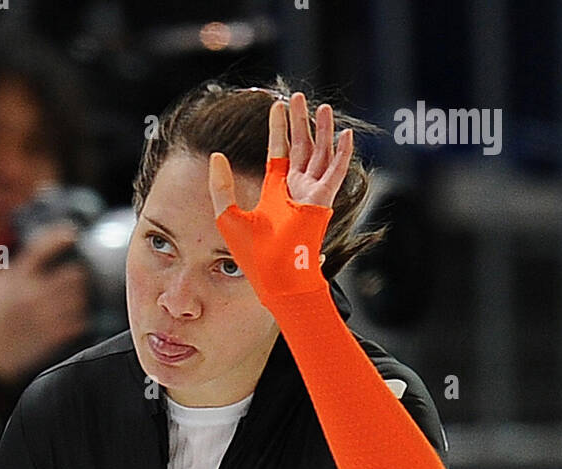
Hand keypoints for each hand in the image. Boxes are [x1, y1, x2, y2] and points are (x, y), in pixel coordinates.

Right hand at [0, 221, 89, 383]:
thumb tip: (38, 254)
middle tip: (73, 280)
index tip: (71, 234)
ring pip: (80, 298)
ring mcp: (46, 315)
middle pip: (73, 274)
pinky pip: (80, 322)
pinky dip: (80, 320)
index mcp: (15, 277)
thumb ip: (15, 269)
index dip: (61, 236)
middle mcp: (33, 293)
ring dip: (80, 298)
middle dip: (76, 276)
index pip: (43, 247)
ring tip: (71, 302)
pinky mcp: (55, 336)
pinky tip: (71, 321)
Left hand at [208, 91, 353, 301]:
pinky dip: (342, 154)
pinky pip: (335, 172)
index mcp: (275, 193)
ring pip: (319, 155)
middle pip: (300, 149)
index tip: (277, 106)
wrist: (274, 278)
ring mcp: (311, 196)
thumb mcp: (229, 215)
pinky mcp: (322, 202)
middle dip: (299, 123)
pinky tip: (346, 135)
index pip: (279, 153)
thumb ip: (221, 187)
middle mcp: (295, 193)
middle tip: (299, 97)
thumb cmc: (253, 256)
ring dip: (321, 131)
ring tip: (321, 107)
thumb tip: (215, 156)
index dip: (278, 130)